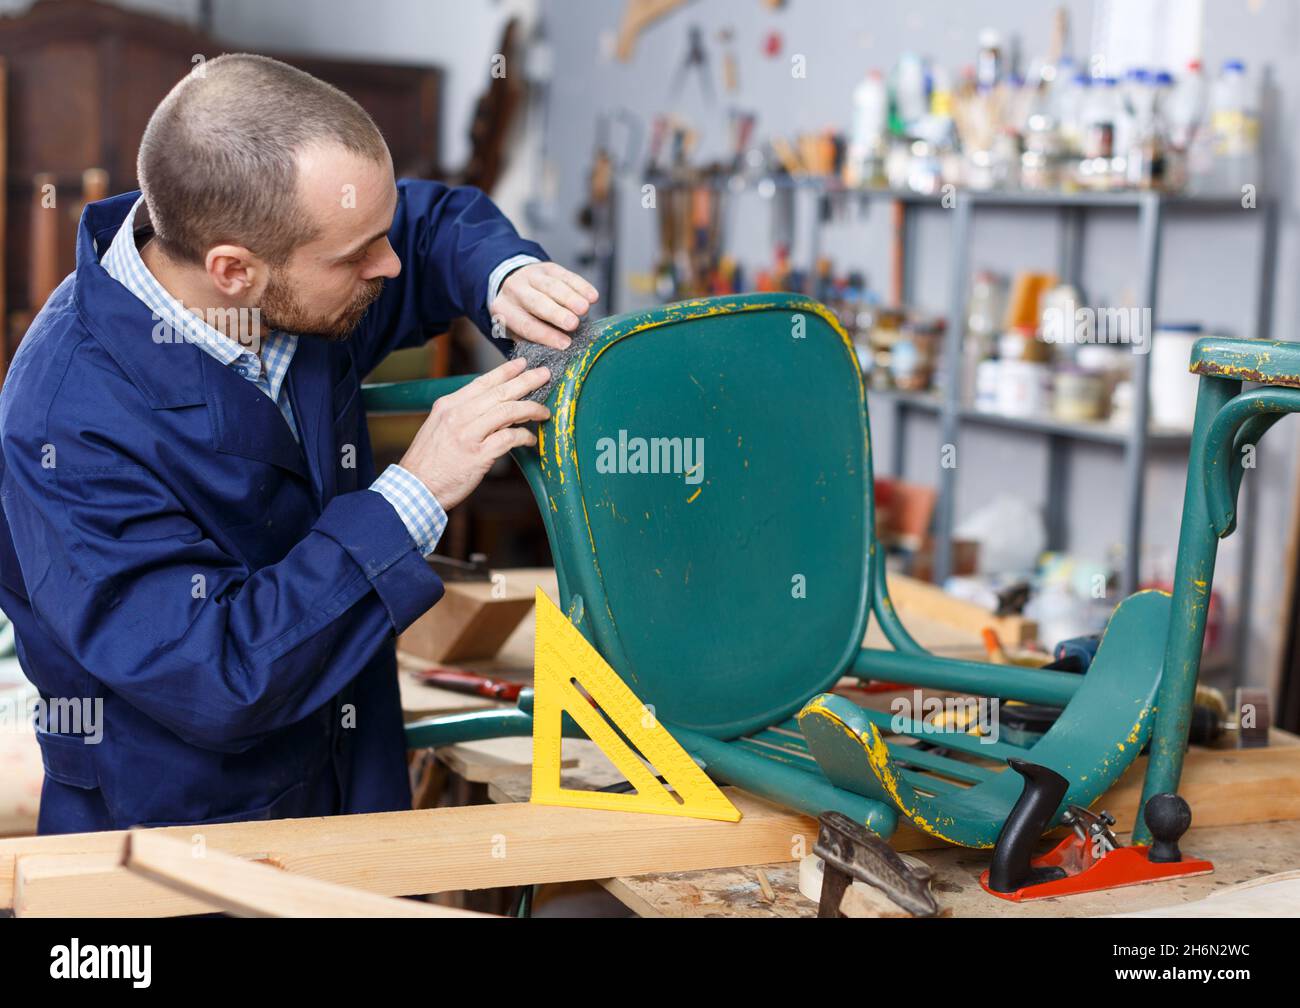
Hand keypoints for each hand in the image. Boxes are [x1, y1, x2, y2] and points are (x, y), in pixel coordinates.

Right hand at [399, 358, 550, 509]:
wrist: (415, 488)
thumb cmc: (428, 461)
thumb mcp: (439, 427)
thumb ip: (462, 414)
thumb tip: (490, 406)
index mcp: (448, 406)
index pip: (482, 382)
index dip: (505, 371)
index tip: (522, 364)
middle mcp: (458, 416)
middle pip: (499, 392)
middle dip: (527, 381)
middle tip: (544, 375)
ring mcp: (468, 435)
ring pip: (508, 411)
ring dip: (531, 409)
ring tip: (544, 412)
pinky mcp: (478, 456)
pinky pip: (509, 438)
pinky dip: (524, 437)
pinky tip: (530, 440)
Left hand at [490, 262, 598, 349]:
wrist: (515, 283)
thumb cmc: (521, 315)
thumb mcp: (516, 329)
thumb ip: (533, 340)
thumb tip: (556, 351)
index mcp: (504, 310)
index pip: (525, 325)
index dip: (546, 335)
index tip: (565, 344)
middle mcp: (514, 290)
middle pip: (537, 303)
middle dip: (556, 313)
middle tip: (573, 324)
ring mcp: (531, 275)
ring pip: (552, 286)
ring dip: (570, 298)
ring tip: (585, 309)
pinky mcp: (548, 267)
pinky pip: (566, 275)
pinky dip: (581, 286)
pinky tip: (592, 297)